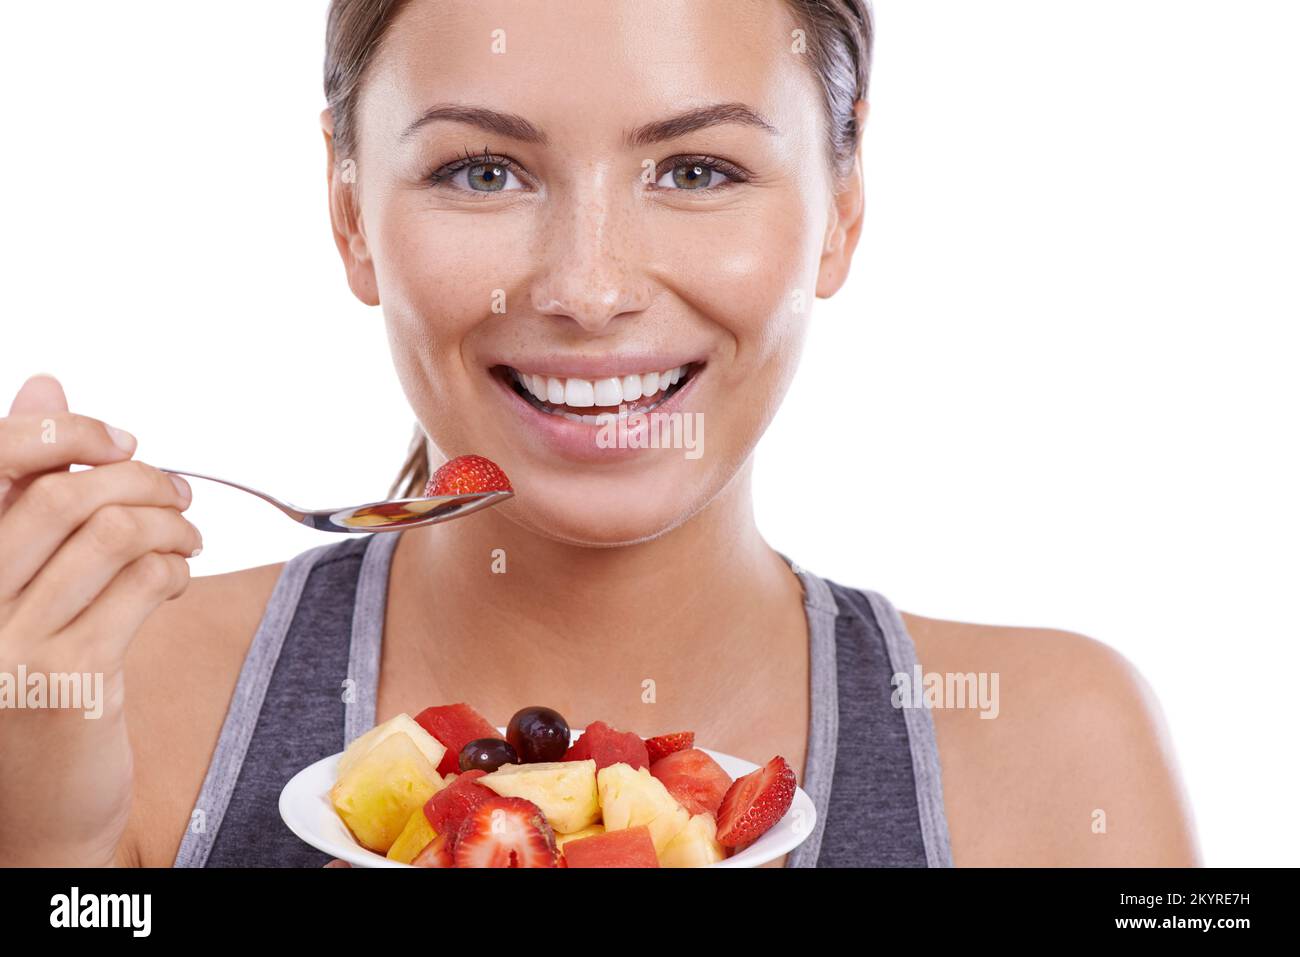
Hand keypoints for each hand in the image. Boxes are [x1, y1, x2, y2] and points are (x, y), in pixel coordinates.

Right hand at [0, 374, 201, 865]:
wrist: (32, 807)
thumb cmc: (31, 674)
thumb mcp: (18, 579)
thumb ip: (26, 487)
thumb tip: (43, 381)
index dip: (64, 430)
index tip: (121, 438)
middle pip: (62, 493)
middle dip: (140, 478)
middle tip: (177, 492)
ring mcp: (9, 643)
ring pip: (108, 532)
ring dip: (169, 522)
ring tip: (186, 536)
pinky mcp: (66, 680)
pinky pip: (140, 584)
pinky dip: (174, 566)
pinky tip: (177, 578)